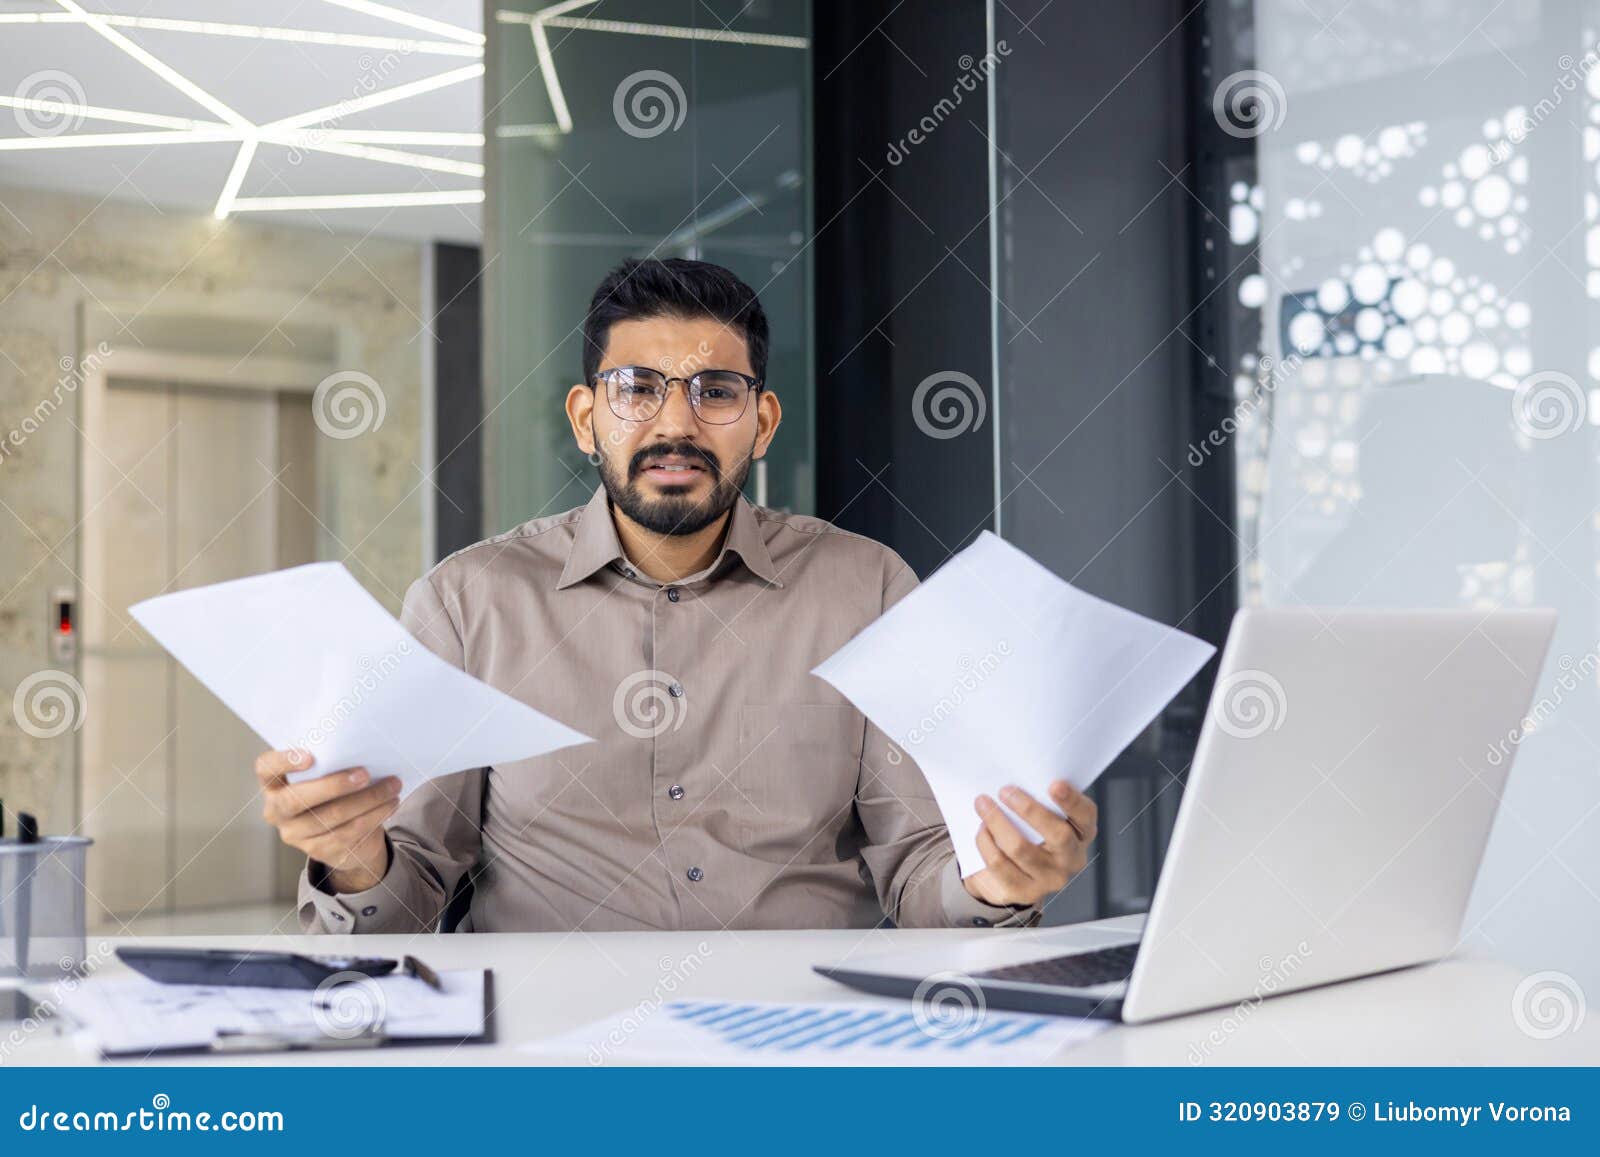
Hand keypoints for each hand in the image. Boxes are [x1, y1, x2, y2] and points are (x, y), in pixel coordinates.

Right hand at [255, 749, 398, 893]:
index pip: (266, 769)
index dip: (283, 761)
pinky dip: (374, 816)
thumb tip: (360, 748)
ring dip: (367, 800)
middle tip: (364, 774)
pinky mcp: (318, 851)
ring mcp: (296, 835)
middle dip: (334, 785)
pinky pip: (348, 834)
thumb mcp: (326, 776)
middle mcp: (277, 812)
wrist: (347, 834)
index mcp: (274, 785)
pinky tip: (390, 805)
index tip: (310, 756)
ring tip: (392, 786)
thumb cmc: (334, 793)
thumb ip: (330, 764)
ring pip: (331, 817)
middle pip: (297, 799)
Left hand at [962, 780, 1097, 908]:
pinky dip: (986, 842)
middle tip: (1005, 791)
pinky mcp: (1023, 891)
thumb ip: (1040, 800)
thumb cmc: (1032, 832)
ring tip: (983, 804)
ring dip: (997, 822)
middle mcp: (1071, 859)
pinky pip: (999, 864)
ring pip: (1021, 849)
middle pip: (1057, 835)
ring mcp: (1049, 879)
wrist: (1015, 873)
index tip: (1054, 784)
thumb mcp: (1043, 816)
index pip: (1085, 816)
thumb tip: (1017, 778)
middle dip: (1029, 809)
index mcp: (1082, 833)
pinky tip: (982, 830)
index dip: (1072, 801)